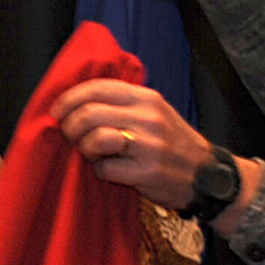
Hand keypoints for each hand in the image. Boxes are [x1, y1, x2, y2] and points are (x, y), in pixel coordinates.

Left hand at [52, 78, 229, 214]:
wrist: (207, 176)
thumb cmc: (173, 143)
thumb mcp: (155, 112)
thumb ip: (123, 104)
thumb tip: (77, 102)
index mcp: (146, 98)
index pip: (98, 88)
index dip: (70, 98)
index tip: (57, 111)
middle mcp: (148, 117)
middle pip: (88, 114)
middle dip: (69, 127)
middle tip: (70, 136)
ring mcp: (148, 145)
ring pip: (93, 139)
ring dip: (83, 149)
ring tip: (91, 154)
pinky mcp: (147, 172)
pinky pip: (105, 168)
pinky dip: (100, 171)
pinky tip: (110, 170)